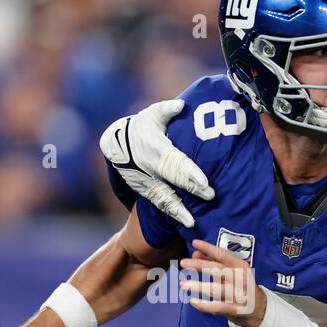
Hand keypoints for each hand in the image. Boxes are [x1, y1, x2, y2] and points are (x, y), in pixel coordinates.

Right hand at [100, 99, 213, 227]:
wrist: (115, 144)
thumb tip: (182, 104)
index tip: (204, 182)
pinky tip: (184, 222)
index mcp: (155, 147)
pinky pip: (158, 203)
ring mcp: (145, 180)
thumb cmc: (142, 126)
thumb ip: (167, 110)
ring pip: (163, 197)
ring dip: (178, 210)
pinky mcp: (143, 190)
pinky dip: (171, 213)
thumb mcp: (152, 115)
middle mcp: (150, 167)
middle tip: (210, 197)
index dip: (189, 172)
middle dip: (191, 190)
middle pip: (173, 180)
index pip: (175, 161)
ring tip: (192, 222)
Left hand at [179, 239, 266, 326]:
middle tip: (183, 263)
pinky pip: (219, 307)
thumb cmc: (241, 286)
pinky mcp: (236, 309)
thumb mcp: (231, 272)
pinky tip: (193, 302)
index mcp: (241, 266)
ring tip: (183, 284)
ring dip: (199, 287)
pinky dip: (206, 305)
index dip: (209, 248)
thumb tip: (195, 254)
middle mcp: (241, 279)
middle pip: (218, 270)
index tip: (195, 243)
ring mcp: (240, 295)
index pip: (223, 255)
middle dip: (200, 266)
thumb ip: (213, 262)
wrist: (259, 309)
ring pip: (217, 289)